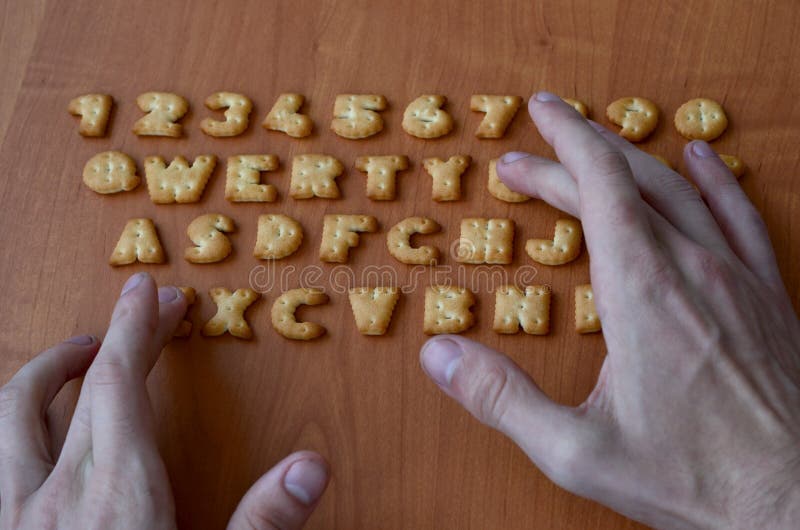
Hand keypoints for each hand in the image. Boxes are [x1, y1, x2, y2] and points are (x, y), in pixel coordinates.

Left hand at [0, 273, 328, 528]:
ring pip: (5, 417)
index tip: (152, 293)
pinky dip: (10, 430)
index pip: (120, 382)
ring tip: (71, 361)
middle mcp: (48, 495)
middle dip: (103, 338)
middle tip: (133, 318)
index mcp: (115, 494)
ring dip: (40, 375)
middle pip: (65, 386)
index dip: (138, 328)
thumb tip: (311, 466)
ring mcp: (7, 517)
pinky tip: (32, 443)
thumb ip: (261, 522)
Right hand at [420, 92, 799, 528]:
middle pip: (628, 181)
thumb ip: (503, 399)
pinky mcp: (766, 295)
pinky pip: (741, 214)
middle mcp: (692, 268)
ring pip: (679, 189)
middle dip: (573, 155)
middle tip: (526, 158)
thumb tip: (440, 356)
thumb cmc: (699, 480)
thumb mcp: (579, 451)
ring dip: (628, 162)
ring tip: (591, 149)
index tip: (539, 114)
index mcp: (642, 291)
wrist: (798, 504)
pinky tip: (700, 158)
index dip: (566, 139)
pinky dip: (715, 178)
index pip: (599, 184)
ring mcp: (736, 276)